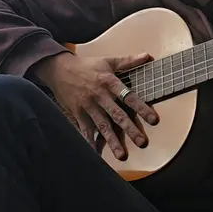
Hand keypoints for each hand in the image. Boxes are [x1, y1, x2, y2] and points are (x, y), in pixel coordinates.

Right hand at [34, 52, 158, 159]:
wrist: (59, 69)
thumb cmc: (87, 65)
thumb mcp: (108, 60)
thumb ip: (129, 61)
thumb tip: (148, 56)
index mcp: (109, 82)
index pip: (129, 97)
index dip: (142, 108)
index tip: (153, 120)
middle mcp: (99, 96)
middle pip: (117, 115)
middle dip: (130, 129)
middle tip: (142, 142)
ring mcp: (88, 107)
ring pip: (102, 126)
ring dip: (112, 141)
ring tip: (122, 155)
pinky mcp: (78, 114)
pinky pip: (85, 131)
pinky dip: (90, 143)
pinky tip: (96, 155)